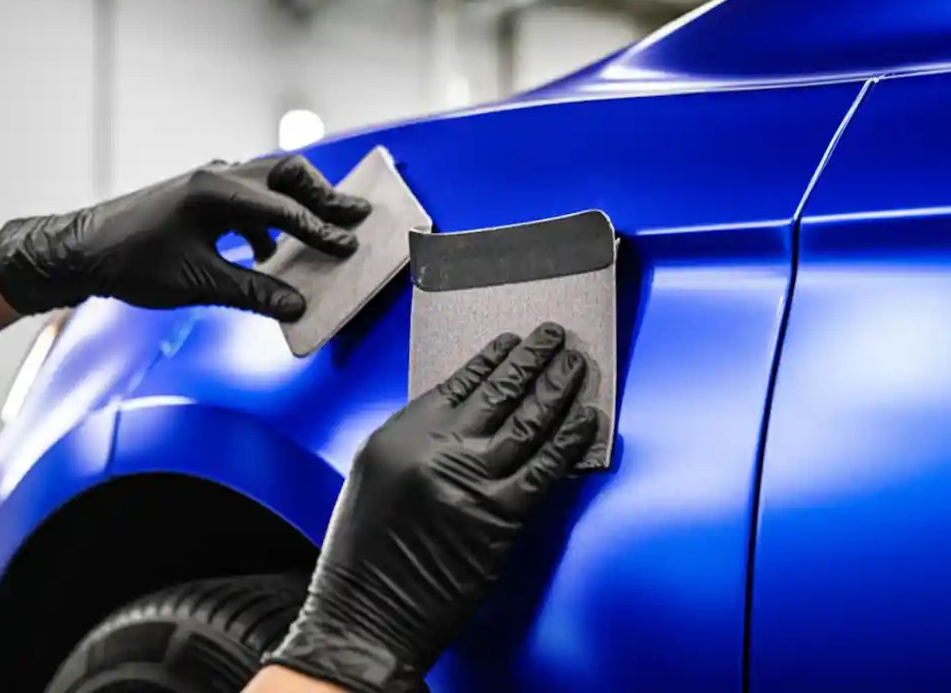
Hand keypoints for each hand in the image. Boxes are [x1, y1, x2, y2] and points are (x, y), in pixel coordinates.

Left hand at [0, 155, 370, 319]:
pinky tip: (268, 252)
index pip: (286, 209)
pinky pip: (248, 198)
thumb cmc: (131, 263)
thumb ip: (254, 292)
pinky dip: (269, 219)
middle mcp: (216, 177)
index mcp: (218, 193)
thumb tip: (297, 305)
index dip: (322, 231)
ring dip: (298, 205)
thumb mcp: (198, 284)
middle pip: (286, 173)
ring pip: (268, 182)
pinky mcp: (197, 195)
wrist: (79, 252)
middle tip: (354, 216)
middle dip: (323, 196)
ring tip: (321, 232)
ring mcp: (206, 181)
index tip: (350, 245)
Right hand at [265, 323, 601, 692]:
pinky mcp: (499, 518)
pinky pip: (545, 468)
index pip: (459, 380)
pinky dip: (569, 440)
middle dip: (534, 359)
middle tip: (555, 336)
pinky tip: (586, 418)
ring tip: (576, 365)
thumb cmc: (364, 554)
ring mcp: (471, 482)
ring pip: (529, 422)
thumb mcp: (375, 476)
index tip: (514, 341)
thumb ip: (417, 439)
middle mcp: (437, 450)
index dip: (493, 357)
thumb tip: (466, 414)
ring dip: (558, 388)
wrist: (366, 614)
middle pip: (500, 392)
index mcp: (402, 434)